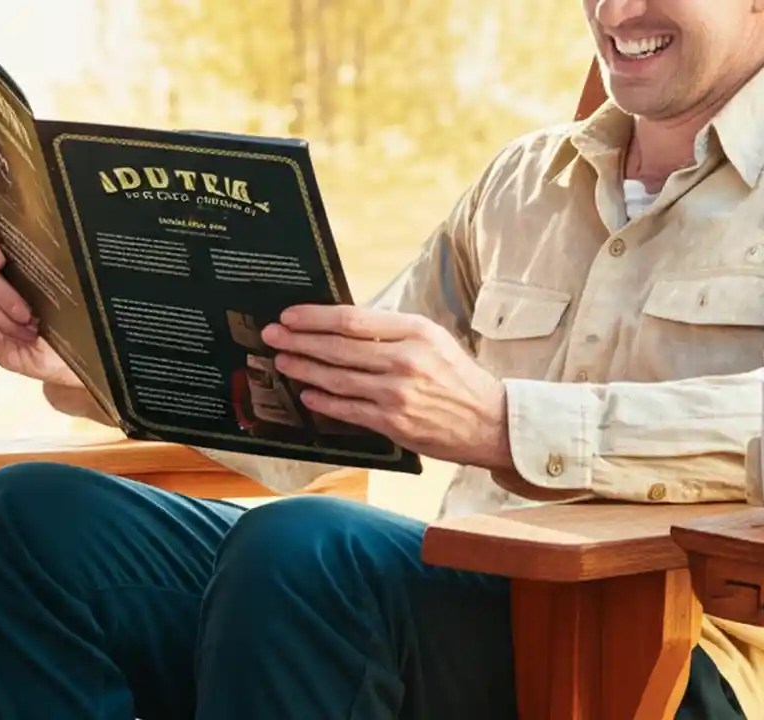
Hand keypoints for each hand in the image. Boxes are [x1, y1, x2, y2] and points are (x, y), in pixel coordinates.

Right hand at [0, 220, 80, 387]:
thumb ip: (54, 274)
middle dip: (4, 295)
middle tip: (29, 315)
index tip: (0, 260)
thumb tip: (35, 261)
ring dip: (2, 318)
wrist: (80, 362)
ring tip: (28, 331)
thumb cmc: (80, 325)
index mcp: (19, 262)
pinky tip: (12, 338)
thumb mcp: (75, 298)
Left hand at [261, 305, 512, 470]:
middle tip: (272, 335)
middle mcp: (405, 359)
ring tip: (283, 361)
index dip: (314, 317)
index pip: (351, 319)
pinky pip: (347, 410)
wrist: (490, 421)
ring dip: (303, 369)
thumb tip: (340, 324)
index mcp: (415, 331)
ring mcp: (398, 393)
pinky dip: (323, 401)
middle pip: (337, 347)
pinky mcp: (393, 422)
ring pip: (337, 378)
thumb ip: (390, 332)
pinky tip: (307, 394)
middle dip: (298, 340)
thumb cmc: (456, 377)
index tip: (290, 315)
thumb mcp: (432, 340)